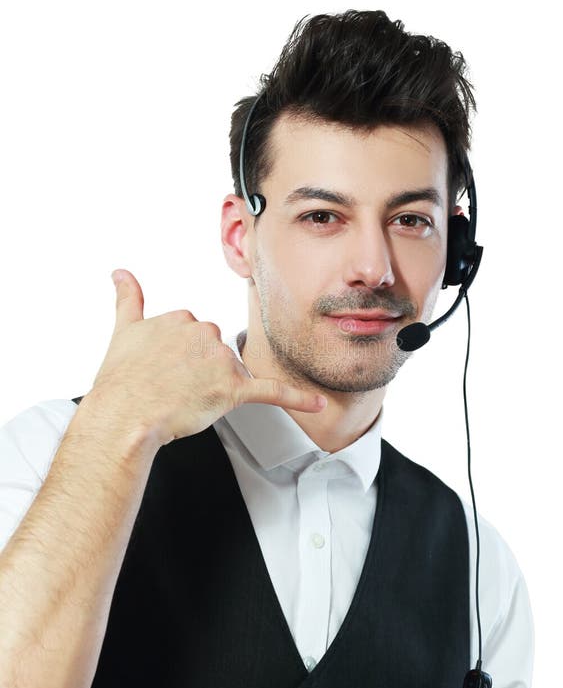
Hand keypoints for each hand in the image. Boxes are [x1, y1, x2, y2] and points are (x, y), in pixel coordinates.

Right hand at [89, 270, 326, 446]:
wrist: (124, 415)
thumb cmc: (122, 381)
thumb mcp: (123, 332)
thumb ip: (128, 299)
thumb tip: (120, 273)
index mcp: (185, 318)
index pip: (197, 337)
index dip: (183, 360)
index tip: (165, 371)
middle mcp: (206, 332)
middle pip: (218, 354)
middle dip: (202, 372)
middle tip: (173, 388)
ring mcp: (221, 361)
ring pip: (232, 373)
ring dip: (215, 387)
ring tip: (185, 399)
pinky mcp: (233, 389)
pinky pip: (273, 391)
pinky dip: (298, 399)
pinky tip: (317, 404)